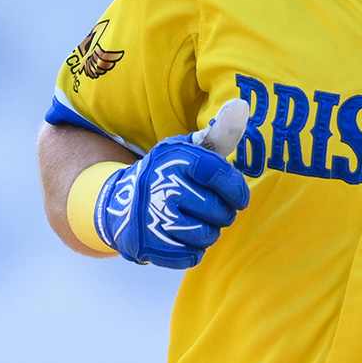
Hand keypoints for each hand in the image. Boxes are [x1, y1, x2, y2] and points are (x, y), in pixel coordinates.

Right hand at [95, 99, 250, 268]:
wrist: (119, 202)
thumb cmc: (170, 174)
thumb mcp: (191, 150)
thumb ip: (220, 133)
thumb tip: (242, 105)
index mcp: (175, 159)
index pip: (219, 173)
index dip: (236, 189)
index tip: (239, 197)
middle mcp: (160, 185)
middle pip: (218, 210)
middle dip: (223, 214)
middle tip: (214, 210)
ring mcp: (150, 216)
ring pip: (205, 235)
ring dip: (209, 233)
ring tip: (199, 223)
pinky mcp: (145, 244)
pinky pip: (189, 256)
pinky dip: (193, 250)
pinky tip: (184, 238)